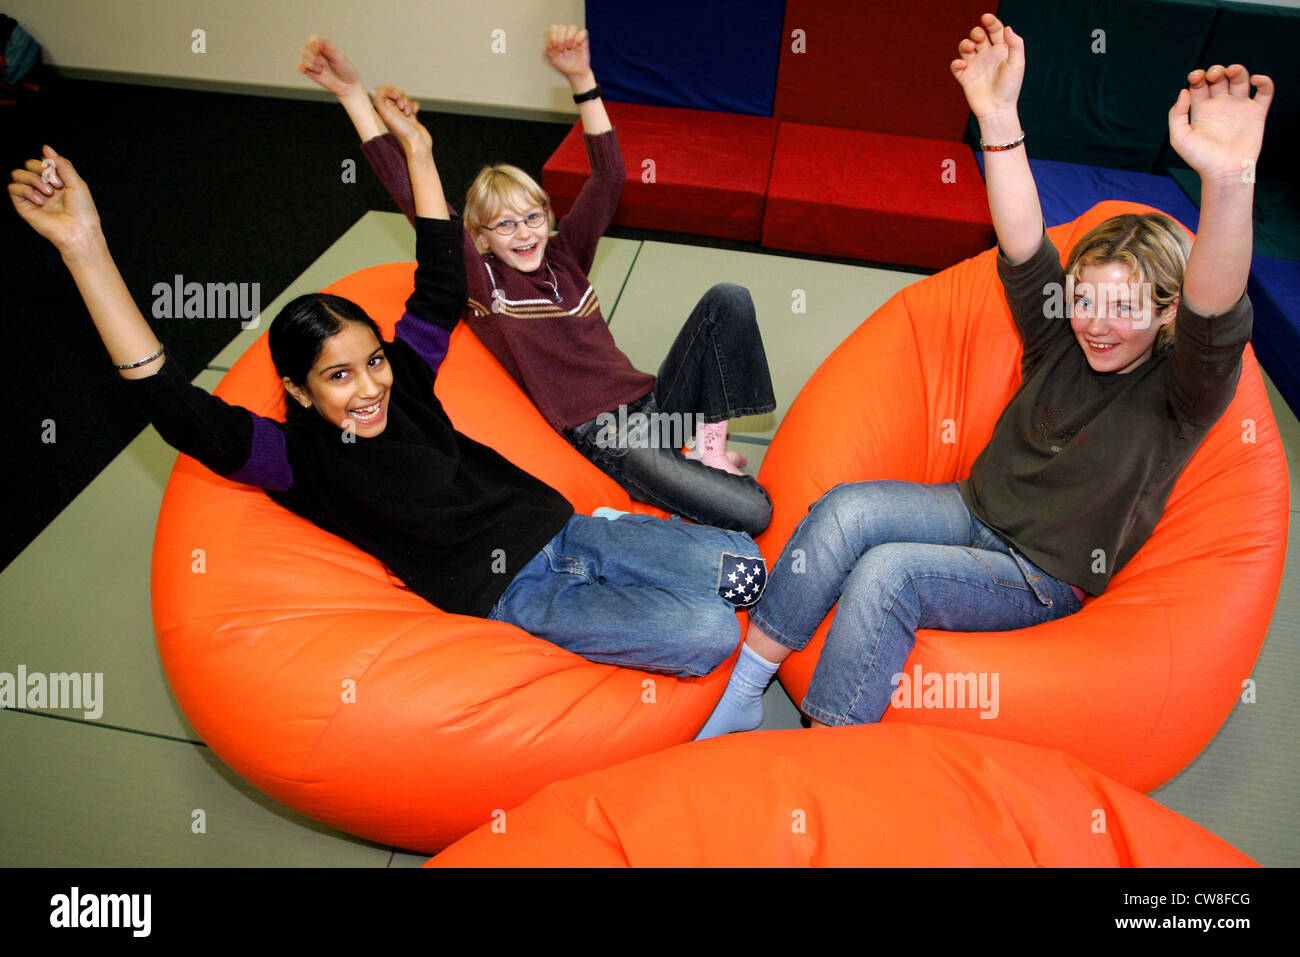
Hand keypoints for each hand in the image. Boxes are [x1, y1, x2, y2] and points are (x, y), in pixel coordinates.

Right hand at [9, 146, 103, 253]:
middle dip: (42, 170)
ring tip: (48, 193)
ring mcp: (33, 196)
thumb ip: (61, 163)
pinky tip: (40, 200)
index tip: (62, 179)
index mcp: (56, 181)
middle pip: (29, 163)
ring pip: (18, 173)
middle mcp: (43, 187)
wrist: (78, 230)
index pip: (42, 160)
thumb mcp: (76, 182)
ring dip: (33, 179)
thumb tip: (45, 147)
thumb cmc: (82, 210)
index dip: (50, 164)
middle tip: (56, 185)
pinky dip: (26, 190)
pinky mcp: (24, 206)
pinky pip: (13, 188)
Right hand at [298, 35, 362, 97]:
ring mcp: (313, 62)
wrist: (348, 87)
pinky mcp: (310, 72)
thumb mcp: (341, 59)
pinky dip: (301, 67)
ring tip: (320, 71)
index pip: (313, 39)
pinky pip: (300, 66)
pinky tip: (306, 71)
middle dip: (312, 56)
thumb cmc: (347, 71)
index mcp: (326, 47)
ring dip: (310, 64)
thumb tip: (319, 42)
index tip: (319, 52)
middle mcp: (318, 53)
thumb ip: (330, 51)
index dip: (313, 44)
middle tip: (322, 65)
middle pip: (305, 47)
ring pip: (302, 56)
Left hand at [372, 86, 430, 153]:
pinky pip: (412, 104)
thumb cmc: (404, 132)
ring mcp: (401, 113)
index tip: (396, 97)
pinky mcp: (411, 116)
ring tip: (408, 114)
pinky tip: (415, 112)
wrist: (417, 143)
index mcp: (384, 110)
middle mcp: (391, 111)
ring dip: (408, 103)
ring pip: (405, 99)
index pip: (384, 92)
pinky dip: (414, 106)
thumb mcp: (388, 115)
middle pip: (395, 94)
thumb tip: (374, 91)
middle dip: (401, 97)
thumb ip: (379, 102)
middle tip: (402, 107)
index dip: (391, 91)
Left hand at [544, 24, 591, 80]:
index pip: (553, 28)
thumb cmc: (563, 65)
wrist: (574, 73)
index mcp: (556, 37)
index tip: (554, 47)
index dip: (553, 36)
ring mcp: (574, 36)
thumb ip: (548, 50)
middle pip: (561, 27)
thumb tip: (550, 44)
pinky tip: (577, 44)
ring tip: (569, 48)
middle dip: (560, 38)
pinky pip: (583, 32)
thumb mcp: (552, 59)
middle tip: (562, 49)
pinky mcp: (583, 39)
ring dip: (569, 38)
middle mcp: (565, 34)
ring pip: (572, 27)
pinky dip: (579, 37)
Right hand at [950, 13, 1023, 119]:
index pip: (995, 30)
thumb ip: (1015, 44)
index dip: (991, 22)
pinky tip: (964, 65)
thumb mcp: (1017, 64)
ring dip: (965, 44)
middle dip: (976, 32)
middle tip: (979, 39)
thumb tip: (1007, 28)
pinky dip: (957, 63)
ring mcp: (975, 65)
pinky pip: (956, 65)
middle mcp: (987, 56)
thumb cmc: (1010, 88)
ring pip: (965, 47)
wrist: (997, 110)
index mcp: (1001, 51)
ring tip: (970, 49)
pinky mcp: (964, 77)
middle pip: (978, 35)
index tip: (986, 18)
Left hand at [1169, 64, 1272, 183]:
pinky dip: (1264, 81)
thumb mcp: (1179, 138)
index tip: (1196, 78)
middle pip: (1220, 78)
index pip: (1200, 83)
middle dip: (1216, 70)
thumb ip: (1177, 114)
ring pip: (1241, 79)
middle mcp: (1221, 105)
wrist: (1224, 171)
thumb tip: (1184, 91)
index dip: (1198, 75)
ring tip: (1232, 72)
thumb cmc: (1200, 159)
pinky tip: (1256, 80)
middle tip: (1214, 76)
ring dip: (1237, 70)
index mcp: (1202, 109)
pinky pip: (1265, 91)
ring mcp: (1239, 108)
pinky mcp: (1256, 113)